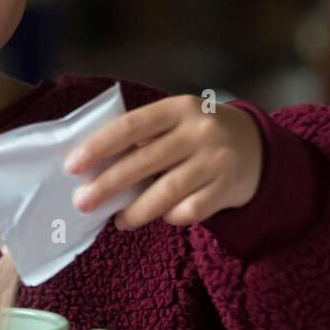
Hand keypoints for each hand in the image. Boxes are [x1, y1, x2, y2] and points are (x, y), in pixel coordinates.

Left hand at [64, 96, 263, 229]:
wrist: (257, 147)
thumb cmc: (198, 135)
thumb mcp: (175, 121)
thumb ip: (143, 137)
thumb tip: (91, 168)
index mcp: (178, 108)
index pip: (131, 126)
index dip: (99, 146)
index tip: (72, 166)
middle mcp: (199, 131)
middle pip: (145, 161)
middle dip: (108, 185)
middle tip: (82, 202)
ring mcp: (216, 160)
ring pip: (167, 191)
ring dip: (136, 211)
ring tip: (118, 221)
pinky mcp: (227, 188)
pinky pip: (190, 210)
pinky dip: (170, 217)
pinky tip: (160, 217)